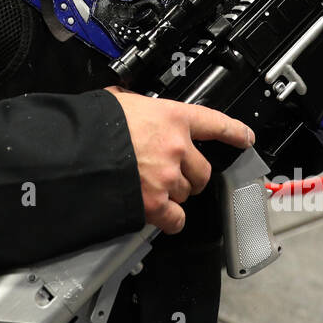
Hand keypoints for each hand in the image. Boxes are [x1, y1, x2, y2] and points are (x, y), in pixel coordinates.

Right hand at [105, 87, 252, 234]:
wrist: (76, 152)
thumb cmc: (94, 125)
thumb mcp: (119, 102)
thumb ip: (135, 107)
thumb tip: (127, 104)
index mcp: (170, 117)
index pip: (213, 122)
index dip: (233, 131)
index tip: (245, 137)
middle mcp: (177, 147)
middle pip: (202, 170)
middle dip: (190, 176)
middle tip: (172, 175)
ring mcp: (168, 176)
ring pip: (186, 193)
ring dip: (173, 194)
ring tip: (151, 189)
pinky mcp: (155, 203)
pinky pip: (175, 219)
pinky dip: (169, 220)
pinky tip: (158, 214)